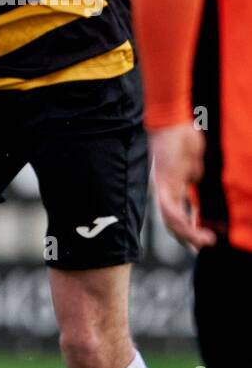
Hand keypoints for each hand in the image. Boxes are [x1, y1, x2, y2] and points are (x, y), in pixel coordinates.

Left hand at [149, 122, 216, 248]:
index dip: (188, 228)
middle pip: (173, 221)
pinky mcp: (164, 184)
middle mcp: (165, 190)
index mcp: (172, 186)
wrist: (171, 122)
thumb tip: (197, 186)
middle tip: (204, 245)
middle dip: (188, 237)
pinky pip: (171, 210)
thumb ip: (194, 178)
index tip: (202, 237)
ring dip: (188, 234)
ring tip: (204, 241)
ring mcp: (164, 188)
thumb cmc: (182, 137)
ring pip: (172, 220)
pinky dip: (183, 223)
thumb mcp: (194, 163)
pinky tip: (194, 231)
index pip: (178, 213)